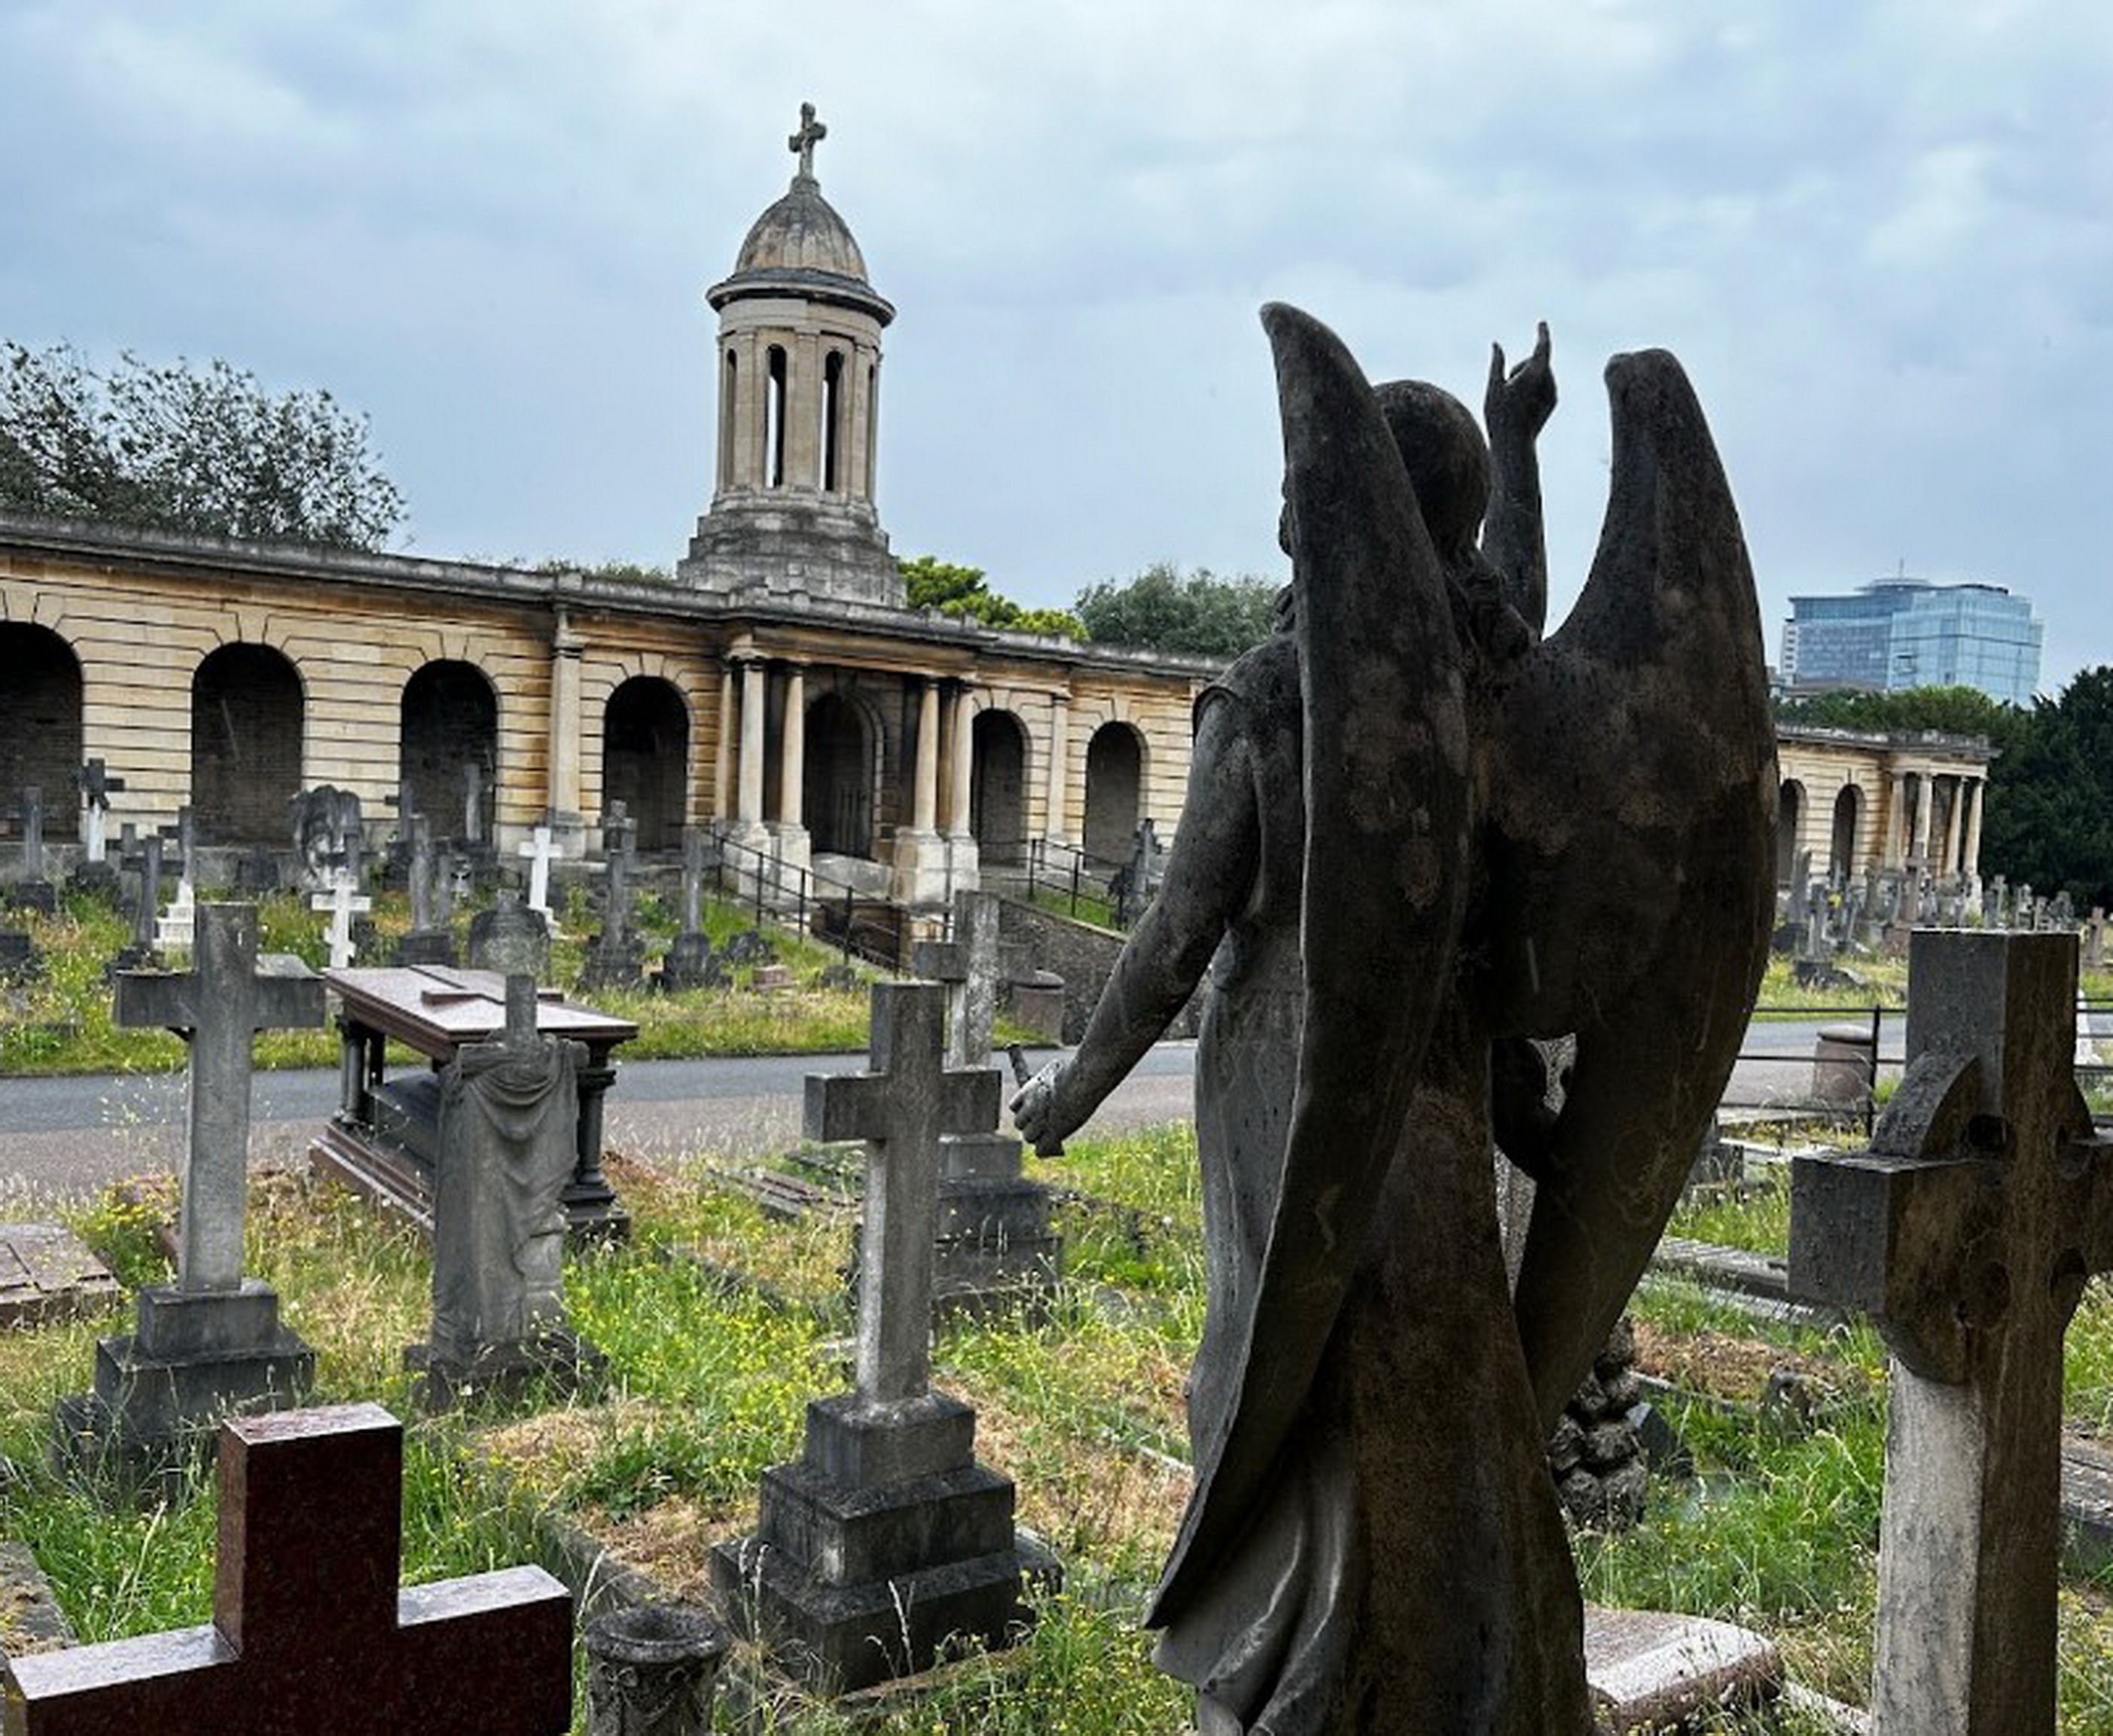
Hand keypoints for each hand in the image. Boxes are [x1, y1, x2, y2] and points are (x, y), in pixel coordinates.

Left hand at [1009, 1057, 1075, 1155]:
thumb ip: (1049, 1082)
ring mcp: (1040, 1120)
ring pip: (1029, 1137)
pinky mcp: (1053, 1133)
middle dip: (1031, 1125)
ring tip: (1053, 1136)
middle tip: (1046, 1126)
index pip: (1014, 1107)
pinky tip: (1058, 1147)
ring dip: (1039, 1138)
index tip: (1035, 1113)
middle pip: (1020, 1124)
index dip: (1025, 1111)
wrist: (1084, 1077)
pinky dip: (1048, 1150)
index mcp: (1029, 1090)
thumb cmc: (1076, 1070)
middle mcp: (1030, 1106)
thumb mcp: (1055, 1071)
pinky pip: (1041, 1150)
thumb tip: (1052, 1083)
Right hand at [1485, 321, 1555, 442]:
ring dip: (1525, 378)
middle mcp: (1548, 383)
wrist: (1515, 445)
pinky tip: (1521, 405)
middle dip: (1521, 366)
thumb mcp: (1493, 387)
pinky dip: (1531, 387)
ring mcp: (1552, 393)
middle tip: (1506, 386)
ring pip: (1539, 373)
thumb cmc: (1500, 418)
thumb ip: (1497, 363)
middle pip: (1535, 362)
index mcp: (1535, 375)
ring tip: (1512, 399)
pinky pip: (1542, 385)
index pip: (1542, 348)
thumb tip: (1496, 345)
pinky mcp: (1552, 402)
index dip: (1541, 334)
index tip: (1542, 323)